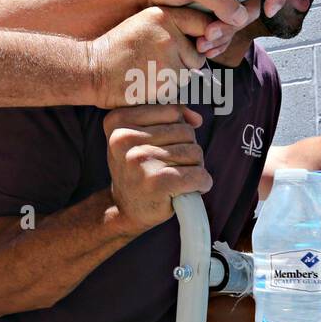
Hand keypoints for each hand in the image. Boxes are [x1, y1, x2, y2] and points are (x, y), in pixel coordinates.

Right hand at [87, 6, 209, 107]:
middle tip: (158, 63)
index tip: (190, 47)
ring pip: (189, 71)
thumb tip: (205, 38)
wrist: (92, 70)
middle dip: (185, 61)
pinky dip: (166, 89)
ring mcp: (168, 56)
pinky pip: (178, 87)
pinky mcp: (165, 77)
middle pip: (197, 52)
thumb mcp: (143, 26)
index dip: (200, 38)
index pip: (201, 23)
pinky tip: (146, 82)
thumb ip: (172, 28)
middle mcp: (169, 32)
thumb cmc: (117, 51)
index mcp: (163, 14)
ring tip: (149, 71)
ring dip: (175, 76)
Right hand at [104, 104, 212, 233]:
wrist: (125, 209)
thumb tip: (196, 119)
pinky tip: (189, 189)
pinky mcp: (157, 182)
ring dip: (194, 167)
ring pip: (195, 151)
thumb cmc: (139, 170)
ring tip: (177, 178)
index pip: (172, 111)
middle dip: (187, 149)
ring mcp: (140, 160)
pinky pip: (199, 174)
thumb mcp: (140, 136)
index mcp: (118, 121)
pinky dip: (202, 183)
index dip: (177, 130)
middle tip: (172, 167)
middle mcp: (125, 139)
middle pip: (185, 131)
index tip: (165, 148)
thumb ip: (167, 118)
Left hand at [141, 0, 286, 56]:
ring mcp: (226, 1)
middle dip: (237, 23)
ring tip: (200, 42)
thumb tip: (242, 17)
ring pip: (240, 24)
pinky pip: (228, 34)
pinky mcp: (217, 17)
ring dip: (224, 37)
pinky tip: (202, 48)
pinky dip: (217, 44)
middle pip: (255, 5)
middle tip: (212, 32)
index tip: (269, 10)